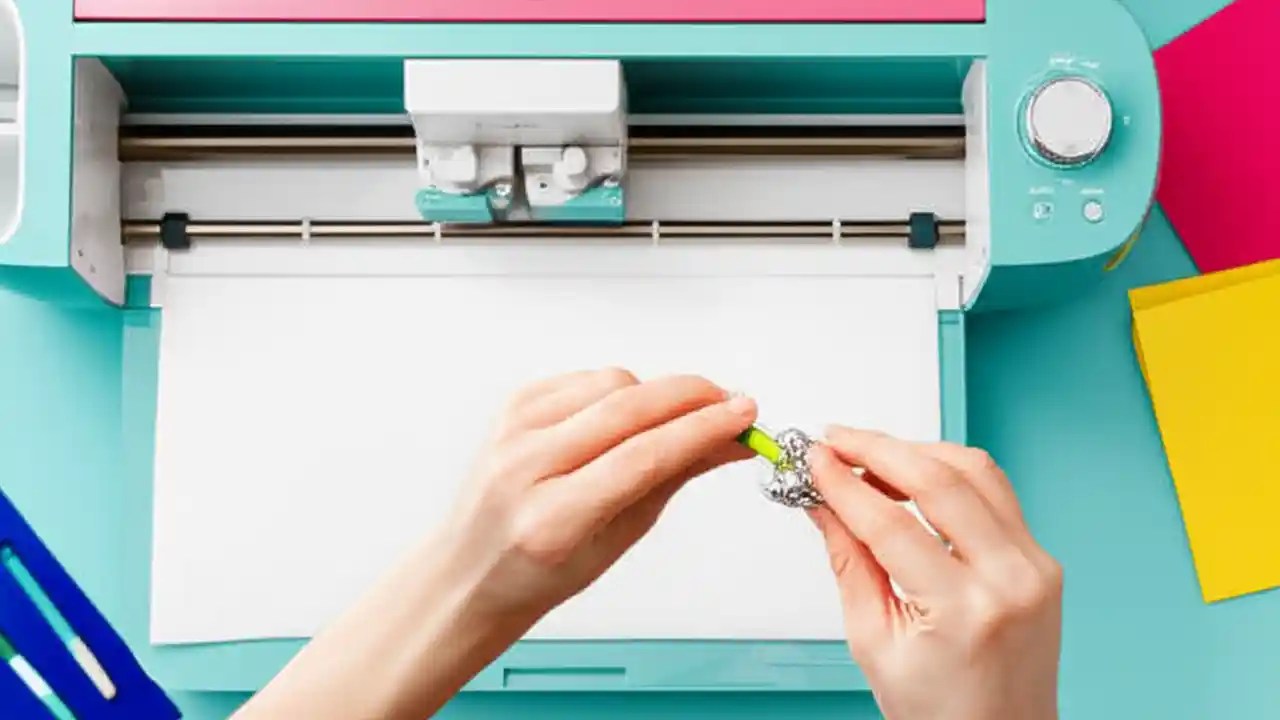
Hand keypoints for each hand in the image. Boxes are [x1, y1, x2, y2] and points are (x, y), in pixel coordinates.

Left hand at [236, 368, 756, 719]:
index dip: (702, 429)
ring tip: (679, 420)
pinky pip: (585, 378)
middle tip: (731, 404)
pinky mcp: (513, 405)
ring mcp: (513, 430)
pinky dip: (619, 390)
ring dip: (657, 394)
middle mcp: (526, 466)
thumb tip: (726, 441)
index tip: (742, 416)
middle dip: (693, 397)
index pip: (644, 456)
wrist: (472, 570)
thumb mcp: (619, 541)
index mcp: (554, 518)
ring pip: (610, 383)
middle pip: (628, 408)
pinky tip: (631, 414)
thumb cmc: (539, 570)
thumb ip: (671, 481)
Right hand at [807, 427, 1061, 719]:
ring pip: (974, 470)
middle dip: (878, 449)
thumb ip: (849, 562)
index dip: (843, 484)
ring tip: (869, 458)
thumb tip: (823, 502)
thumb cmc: (943, 714)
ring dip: (917, 451)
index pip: (890, 523)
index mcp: (964, 611)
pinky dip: (950, 472)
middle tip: (836, 440)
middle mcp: (1010, 580)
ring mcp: (1036, 566)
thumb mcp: (874, 644)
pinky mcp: (1042, 559)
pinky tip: (914, 475)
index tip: (814, 460)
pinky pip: (995, 492)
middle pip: (939, 479)